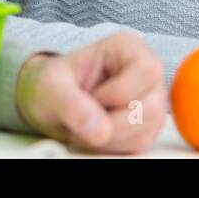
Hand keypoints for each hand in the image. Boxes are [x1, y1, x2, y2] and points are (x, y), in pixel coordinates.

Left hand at [14, 33, 165, 153]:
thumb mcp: (51, 86)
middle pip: (150, 108)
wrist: (48, 103)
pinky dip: (112, 149)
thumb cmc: (52, 84)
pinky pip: (139, 148)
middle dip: (111, 123)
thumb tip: (101, 132)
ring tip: (85, 126)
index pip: (145, 70)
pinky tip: (94, 136)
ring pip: (145, 133)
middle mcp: (146, 74)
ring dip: (109, 140)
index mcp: (127, 48)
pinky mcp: (146, 129)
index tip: (91, 96)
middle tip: (83, 118)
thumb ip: (72, 104)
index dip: (117, 92)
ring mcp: (150, 103)